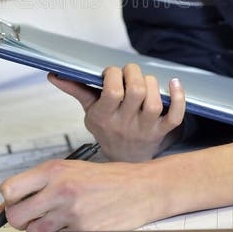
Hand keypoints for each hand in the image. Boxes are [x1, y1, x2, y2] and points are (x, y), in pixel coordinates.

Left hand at [0, 157, 156, 231]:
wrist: (141, 189)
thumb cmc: (108, 179)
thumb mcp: (71, 169)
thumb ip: (40, 183)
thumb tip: (8, 202)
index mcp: (55, 170)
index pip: (9, 189)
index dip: (10, 199)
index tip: (15, 202)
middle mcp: (61, 190)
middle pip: (15, 216)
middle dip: (20, 219)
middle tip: (34, 216)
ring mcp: (73, 214)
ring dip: (43, 230)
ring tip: (63, 218)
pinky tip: (77, 227)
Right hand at [47, 63, 185, 161]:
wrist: (126, 159)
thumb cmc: (107, 128)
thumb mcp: (89, 112)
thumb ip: (75, 90)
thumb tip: (54, 74)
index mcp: (104, 118)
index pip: (112, 92)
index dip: (114, 75)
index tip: (111, 73)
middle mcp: (125, 125)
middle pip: (136, 92)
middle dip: (134, 74)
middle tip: (130, 72)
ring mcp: (145, 130)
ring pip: (154, 102)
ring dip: (152, 84)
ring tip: (145, 80)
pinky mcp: (162, 132)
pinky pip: (175, 116)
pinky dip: (179, 98)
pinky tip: (175, 83)